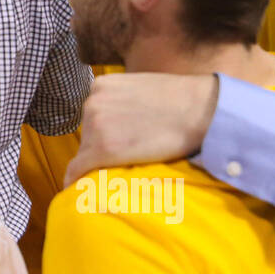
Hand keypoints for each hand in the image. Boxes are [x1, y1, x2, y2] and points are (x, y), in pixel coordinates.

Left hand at [65, 72, 218, 185]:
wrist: (199, 111)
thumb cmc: (180, 100)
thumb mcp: (140, 87)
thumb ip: (123, 98)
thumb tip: (121, 117)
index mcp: (101, 86)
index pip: (94, 114)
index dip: (105, 130)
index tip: (115, 141)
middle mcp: (92, 103)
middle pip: (88, 133)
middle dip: (102, 144)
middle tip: (128, 154)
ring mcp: (94, 126)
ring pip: (86, 151)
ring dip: (98, 160)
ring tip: (124, 166)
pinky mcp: (102, 150)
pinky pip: (78, 169)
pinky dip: (76, 179)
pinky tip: (76, 187)